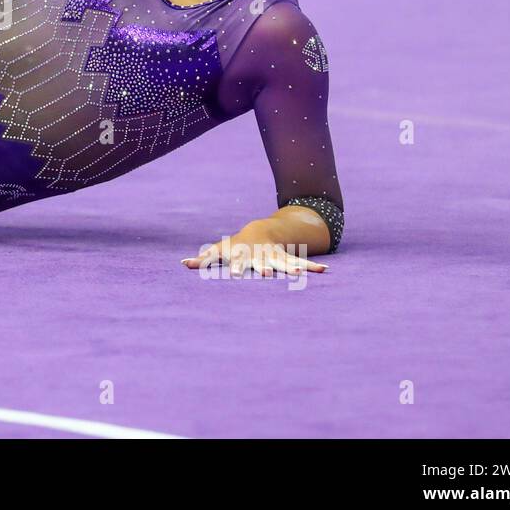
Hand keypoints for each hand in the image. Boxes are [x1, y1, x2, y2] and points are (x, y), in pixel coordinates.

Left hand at [180, 220, 328, 276]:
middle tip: (267, 275)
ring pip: (285, 264)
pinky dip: (312, 268)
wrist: (259, 233)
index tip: (235, 276)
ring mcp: (275, 258)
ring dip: (295, 268)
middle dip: (264, 269)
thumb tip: (183, 264)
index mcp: (242, 257)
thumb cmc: (235, 247)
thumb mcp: (219, 252)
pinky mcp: (288, 260)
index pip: (237, 263)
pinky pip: (301, 264)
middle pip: (262, 264)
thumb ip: (203, 258)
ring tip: (305, 273)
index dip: (235, 269)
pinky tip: (326, 271)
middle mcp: (259, 258)